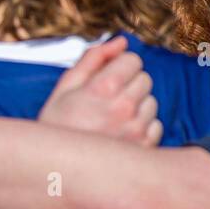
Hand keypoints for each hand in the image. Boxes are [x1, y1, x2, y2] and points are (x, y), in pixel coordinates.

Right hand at [39, 36, 161, 146]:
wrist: (54, 167)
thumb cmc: (57, 126)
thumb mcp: (65, 87)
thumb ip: (93, 58)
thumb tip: (120, 41)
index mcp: (103, 88)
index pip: (132, 60)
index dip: (118, 65)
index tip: (106, 77)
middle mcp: (124, 107)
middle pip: (145, 79)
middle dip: (128, 84)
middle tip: (106, 99)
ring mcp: (136, 129)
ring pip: (151, 101)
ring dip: (136, 105)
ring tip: (111, 118)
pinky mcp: (144, 146)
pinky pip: (155, 125)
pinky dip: (142, 126)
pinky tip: (120, 131)